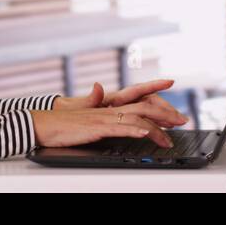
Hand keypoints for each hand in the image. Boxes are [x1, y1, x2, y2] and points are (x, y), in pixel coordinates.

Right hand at [33, 85, 188, 148]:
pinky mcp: (97, 128)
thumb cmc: (61, 122)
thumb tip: (98, 87)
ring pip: (137, 120)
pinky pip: (121, 128)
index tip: (171, 89)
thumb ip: (94, 102)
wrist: (43, 124)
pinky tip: (147, 135)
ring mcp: (104, 117)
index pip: (137, 96)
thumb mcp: (82, 113)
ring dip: (157, 129)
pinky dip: (136, 131)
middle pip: (144, 107)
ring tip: (170, 137)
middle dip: (166, 114)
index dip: (155, 92)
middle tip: (182, 120)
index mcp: (107, 105)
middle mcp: (109, 108)